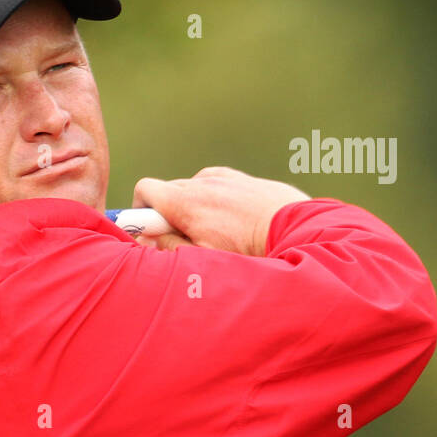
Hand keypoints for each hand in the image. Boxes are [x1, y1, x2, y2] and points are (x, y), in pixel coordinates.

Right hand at [132, 166, 310, 255]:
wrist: (297, 232)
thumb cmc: (249, 251)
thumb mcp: (203, 258)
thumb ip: (168, 247)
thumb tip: (145, 239)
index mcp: (186, 202)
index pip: (144, 190)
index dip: (139, 212)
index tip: (148, 232)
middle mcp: (201, 182)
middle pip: (166, 190)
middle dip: (166, 213)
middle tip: (181, 239)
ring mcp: (223, 178)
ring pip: (191, 187)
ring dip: (191, 206)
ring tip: (212, 232)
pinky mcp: (242, 178)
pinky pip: (215, 183)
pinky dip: (214, 198)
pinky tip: (231, 220)